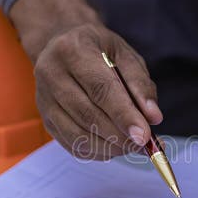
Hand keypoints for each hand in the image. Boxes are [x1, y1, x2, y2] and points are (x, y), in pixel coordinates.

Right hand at [10, 0, 162, 158]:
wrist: (62, 46)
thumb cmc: (99, 50)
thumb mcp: (125, 55)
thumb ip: (140, 84)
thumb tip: (153, 118)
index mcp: (74, 50)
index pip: (101, 88)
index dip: (123, 115)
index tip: (144, 136)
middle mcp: (51, 73)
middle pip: (88, 114)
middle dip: (120, 136)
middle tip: (144, 145)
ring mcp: (44, 98)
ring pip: (78, 134)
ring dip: (110, 147)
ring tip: (133, 146)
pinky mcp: (46, 118)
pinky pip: (72, 144)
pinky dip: (97, 151)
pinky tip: (114, 146)